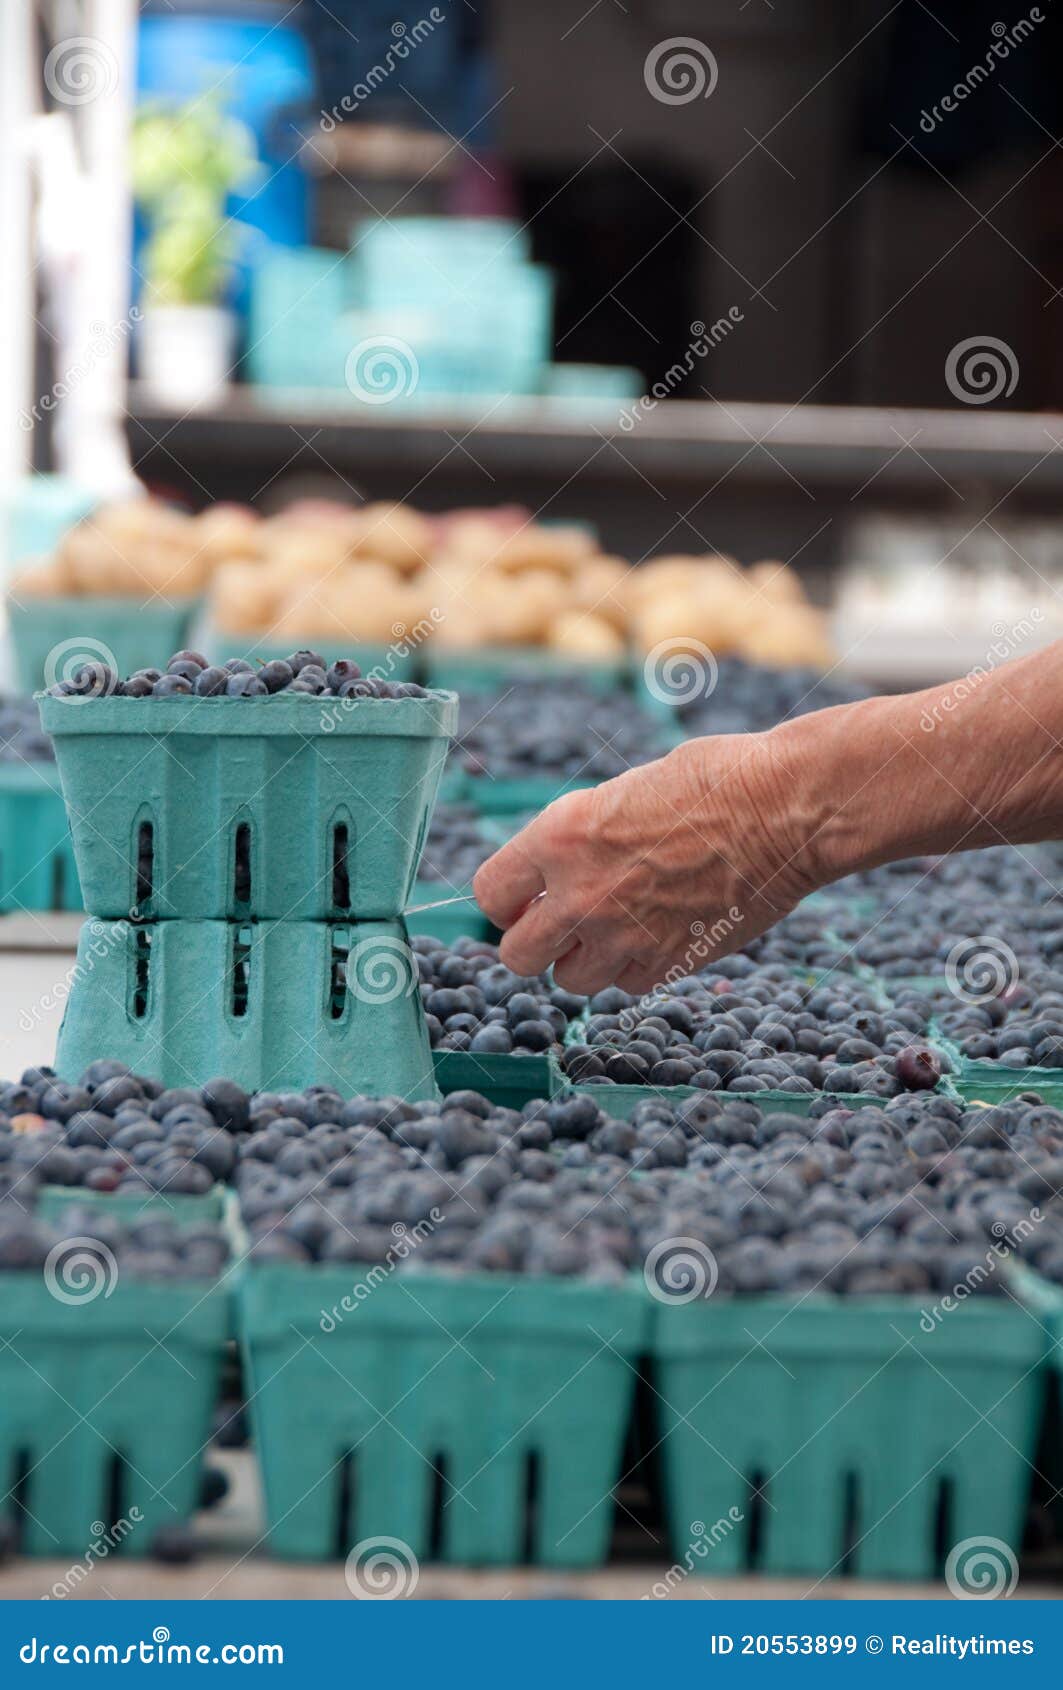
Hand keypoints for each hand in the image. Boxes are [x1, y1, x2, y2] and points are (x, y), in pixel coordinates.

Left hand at [473, 731, 818, 996]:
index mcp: (560, 836)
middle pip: (517, 955)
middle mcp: (580, 894)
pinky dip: (635, 967)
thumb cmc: (715, 781)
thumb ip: (580, 840)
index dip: (507, 900)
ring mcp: (623, 936)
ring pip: (571, 979)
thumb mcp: (623, 793)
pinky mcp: (667, 964)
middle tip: (562, 924)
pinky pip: (627, 984)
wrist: (786, 809)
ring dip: (585, 959)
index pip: (490, 893)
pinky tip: (660, 931)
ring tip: (617, 926)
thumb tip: (557, 875)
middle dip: (534, 942)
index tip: (527, 897)